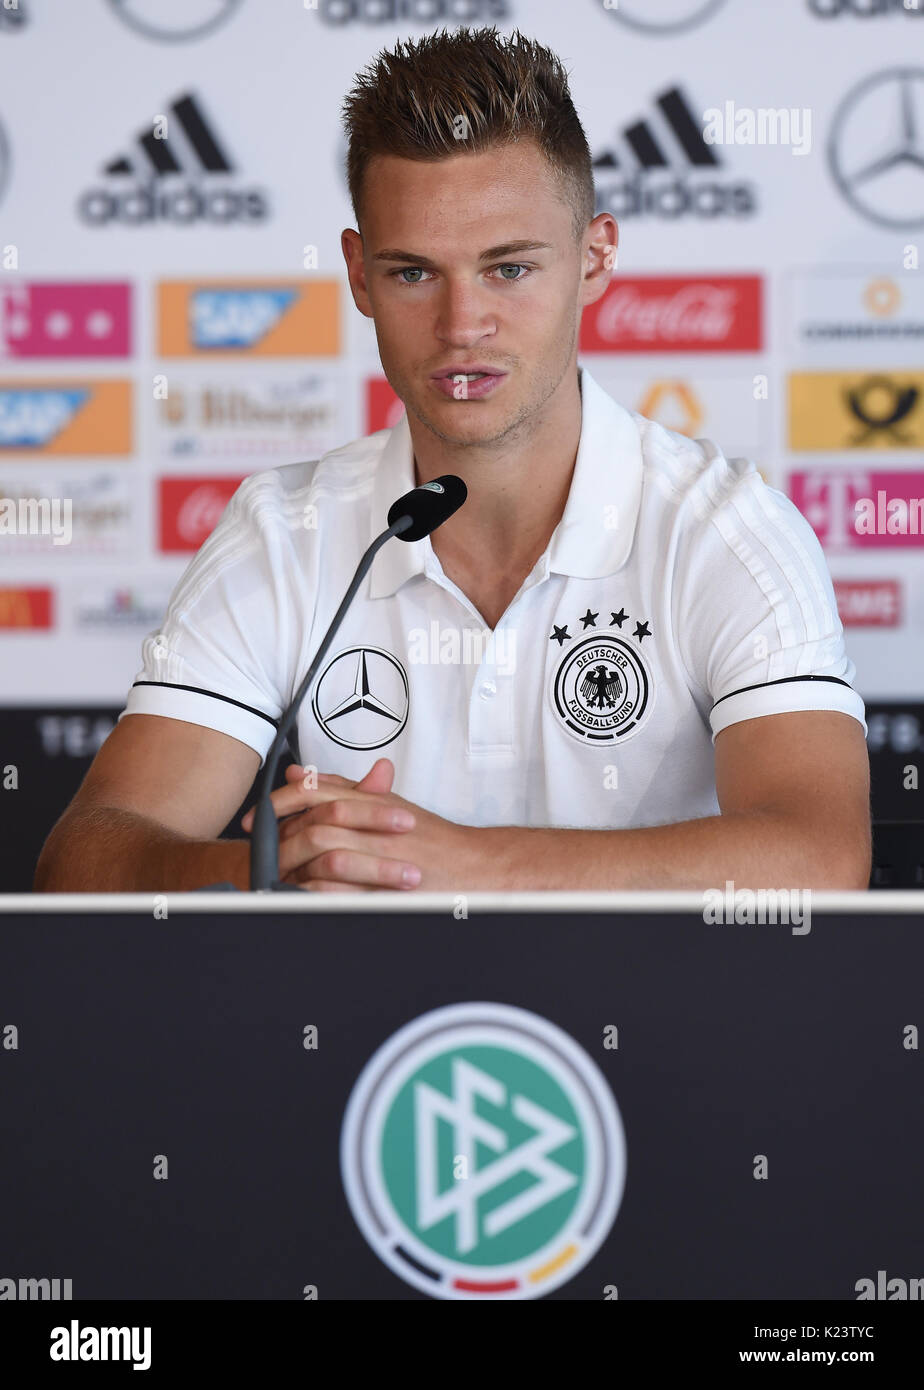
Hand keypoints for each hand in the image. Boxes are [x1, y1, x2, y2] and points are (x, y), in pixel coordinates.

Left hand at [241, 758, 481, 891]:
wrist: (473, 866)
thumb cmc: (430, 839)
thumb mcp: (385, 805)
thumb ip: (340, 788)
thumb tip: (297, 773)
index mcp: (370, 801)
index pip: (314, 793)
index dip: (278, 805)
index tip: (255, 820)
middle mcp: (375, 825)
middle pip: (314, 825)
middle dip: (280, 842)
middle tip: (260, 856)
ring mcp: (382, 856)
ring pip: (325, 857)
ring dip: (295, 869)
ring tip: (275, 879)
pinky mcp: (387, 887)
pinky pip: (343, 891)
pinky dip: (318, 894)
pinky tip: (301, 899)